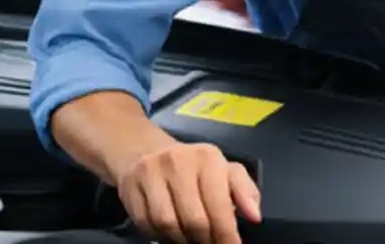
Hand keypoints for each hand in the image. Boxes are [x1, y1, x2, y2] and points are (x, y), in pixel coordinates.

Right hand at [114, 141, 260, 243]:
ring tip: (190, 240)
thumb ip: (244, 191)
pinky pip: (146, 224)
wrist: (146, 151)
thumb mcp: (224, 171)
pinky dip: (159, 235)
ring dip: (181, 240)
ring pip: (167, 224)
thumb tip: (255, 216)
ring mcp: (151, 173)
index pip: (219, 204)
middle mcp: (178, 161)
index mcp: (208, 157)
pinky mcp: (129, 186)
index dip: (226, 233)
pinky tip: (169, 232)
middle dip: (205, 240)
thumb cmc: (194, 167)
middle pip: (194, 219)